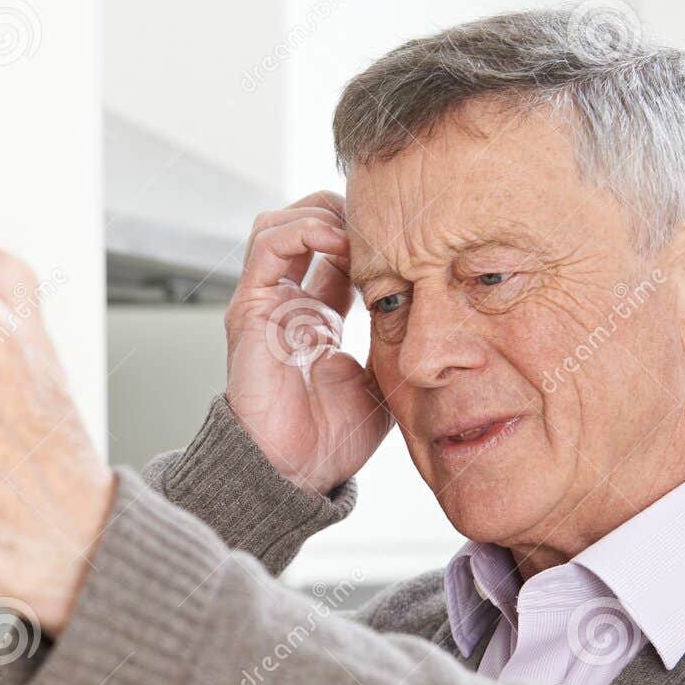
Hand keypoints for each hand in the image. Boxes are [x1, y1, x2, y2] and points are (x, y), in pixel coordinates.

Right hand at [225, 191, 391, 494]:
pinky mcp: (250, 307)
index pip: (337, 254)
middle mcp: (288, 305)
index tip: (405, 242)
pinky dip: (303, 228)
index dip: (368, 238)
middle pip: (306, 227)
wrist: (295, 470)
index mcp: (318, 319)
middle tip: (382, 226)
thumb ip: (396, 338)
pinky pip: (268, 245)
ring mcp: (267, 304)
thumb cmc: (333, 439)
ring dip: (321, 214)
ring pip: (281, 224)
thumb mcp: (383, 376)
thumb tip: (433, 310)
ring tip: (356, 231)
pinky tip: (335, 239)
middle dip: (344, 215)